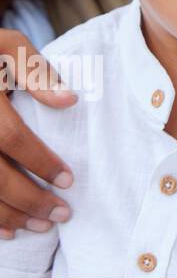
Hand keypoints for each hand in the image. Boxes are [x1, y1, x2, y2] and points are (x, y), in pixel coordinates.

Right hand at [0, 27, 76, 238]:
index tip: (68, 180)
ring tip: (42, 226)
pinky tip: (6, 231)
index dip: (39, 162)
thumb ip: (35, 70)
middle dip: (28, 199)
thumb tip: (69, 100)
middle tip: (62, 213)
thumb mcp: (5, 46)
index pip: (10, 138)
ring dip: (7, 215)